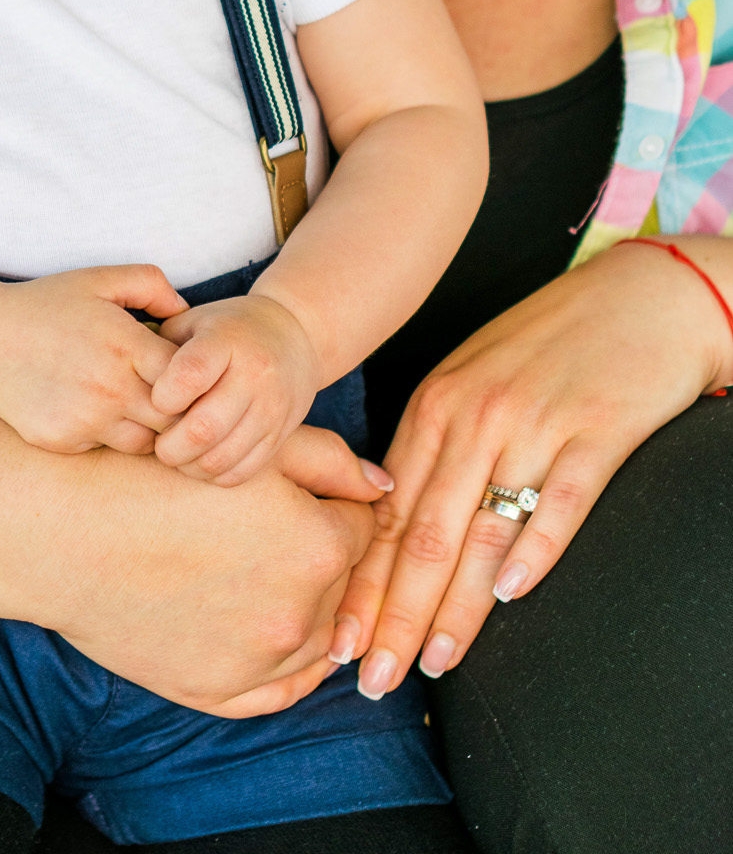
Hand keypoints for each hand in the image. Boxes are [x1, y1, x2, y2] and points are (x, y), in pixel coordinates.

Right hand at [0, 264, 187, 454]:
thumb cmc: (46, 304)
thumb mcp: (99, 279)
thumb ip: (151, 284)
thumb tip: (186, 311)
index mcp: (127, 346)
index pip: (190, 381)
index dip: (193, 379)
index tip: (184, 373)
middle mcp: (110, 388)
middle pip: (173, 420)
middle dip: (178, 411)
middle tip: (168, 396)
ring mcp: (85, 420)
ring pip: (143, 444)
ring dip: (145, 428)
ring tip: (132, 404)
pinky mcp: (62, 441)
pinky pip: (103, 448)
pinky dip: (106, 435)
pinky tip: (92, 409)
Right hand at [51, 427, 385, 716]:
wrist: (63, 532)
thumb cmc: (148, 475)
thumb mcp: (242, 448)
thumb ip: (326, 458)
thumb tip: (382, 486)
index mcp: (317, 544)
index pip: (362, 528)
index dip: (334, 505)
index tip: (305, 496)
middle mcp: (300, 612)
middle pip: (343, 584)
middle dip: (322, 555)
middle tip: (277, 530)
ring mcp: (260, 661)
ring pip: (320, 639)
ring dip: (308, 608)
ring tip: (264, 573)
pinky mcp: (220, 693)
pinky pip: (282, 689)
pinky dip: (288, 664)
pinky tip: (270, 632)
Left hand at [150, 293, 321, 484]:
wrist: (295, 335)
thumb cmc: (227, 330)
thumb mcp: (194, 321)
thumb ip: (160, 346)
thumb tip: (126, 381)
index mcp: (227, 340)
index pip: (191, 373)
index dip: (163, 396)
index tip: (155, 400)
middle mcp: (255, 375)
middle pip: (203, 428)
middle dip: (168, 445)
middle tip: (157, 440)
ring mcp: (271, 408)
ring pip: (220, 458)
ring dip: (188, 464)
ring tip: (176, 452)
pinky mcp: (280, 436)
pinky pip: (241, 472)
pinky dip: (213, 474)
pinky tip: (201, 458)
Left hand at [334, 238, 732, 698]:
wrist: (640, 299)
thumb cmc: (550, 343)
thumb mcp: (474, 380)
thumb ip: (436, 444)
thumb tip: (397, 522)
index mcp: (436, 406)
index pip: (389, 515)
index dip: (362, 585)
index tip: (338, 641)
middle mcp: (475, 417)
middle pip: (425, 535)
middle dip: (393, 615)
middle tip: (371, 679)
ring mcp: (535, 425)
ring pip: (482, 532)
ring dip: (456, 608)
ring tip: (432, 664)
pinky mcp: (596, 432)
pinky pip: (560, 503)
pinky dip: (535, 551)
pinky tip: (512, 597)